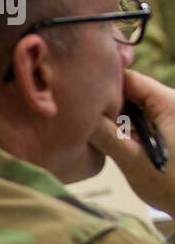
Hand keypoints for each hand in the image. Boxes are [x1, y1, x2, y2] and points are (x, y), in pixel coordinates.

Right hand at [88, 70, 174, 212]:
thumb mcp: (135, 164)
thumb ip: (107, 138)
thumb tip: (79, 120)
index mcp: (170, 103)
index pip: (129, 79)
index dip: (102, 86)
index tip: (79, 101)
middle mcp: (172, 105)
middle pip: (130, 92)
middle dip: (106, 106)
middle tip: (82, 122)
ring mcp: (170, 118)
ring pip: (133, 107)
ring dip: (114, 120)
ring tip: (94, 135)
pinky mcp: (167, 130)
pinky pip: (140, 121)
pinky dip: (124, 130)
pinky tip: (112, 143)